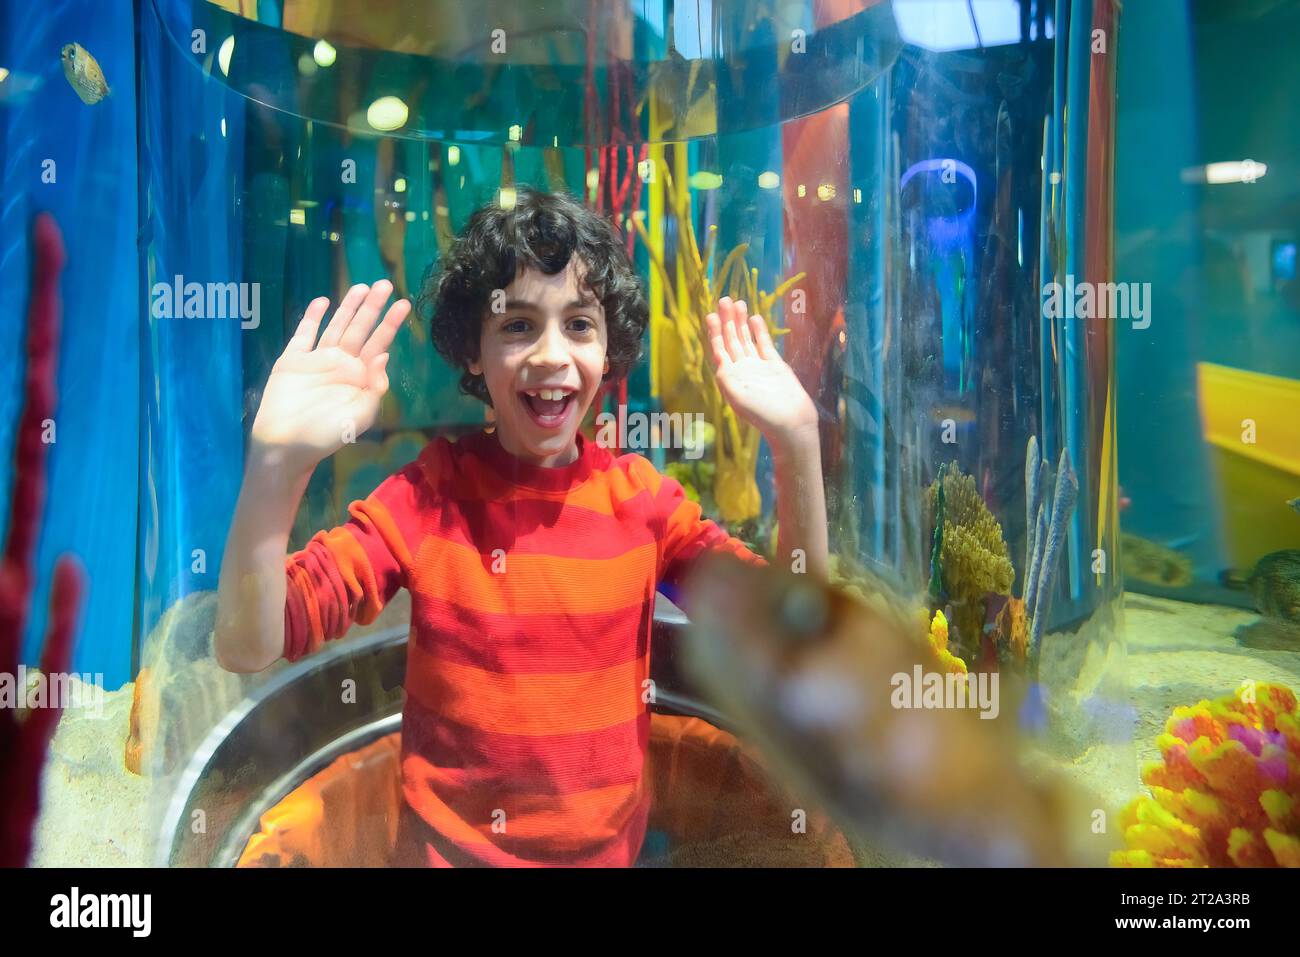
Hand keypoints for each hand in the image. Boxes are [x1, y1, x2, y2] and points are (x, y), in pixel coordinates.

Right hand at [250, 281, 409, 471]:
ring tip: (362, 286)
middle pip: (360, 329)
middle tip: (385, 284)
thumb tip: (384, 356)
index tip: (403, 304)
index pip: (379, 344)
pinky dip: (312, 318)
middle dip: (372, 308)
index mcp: (359, 378)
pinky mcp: (292, 361)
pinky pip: (304, 334)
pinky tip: (322, 302)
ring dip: (348, 307)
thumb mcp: (361, 417)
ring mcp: (317, 360)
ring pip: (336, 327)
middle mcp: (341, 365)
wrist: (286, 446)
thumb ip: (375, 389)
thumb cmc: (326, 436)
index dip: (390, 324)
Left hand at [706, 297, 816, 446]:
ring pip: (747, 339)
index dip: (714, 332)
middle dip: (727, 321)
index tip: (711, 315)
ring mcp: (758, 367)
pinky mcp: (775, 366)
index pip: (719, 350)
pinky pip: (765, 344)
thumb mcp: (739, 397)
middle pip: (732, 340)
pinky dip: (760, 331)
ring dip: (741, 322)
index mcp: (730, 378)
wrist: (792, 424)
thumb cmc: (764, 414)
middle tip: (724, 299)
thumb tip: (718, 362)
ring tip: (737, 302)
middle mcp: (742, 370)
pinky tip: (755, 318)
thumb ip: (726, 378)